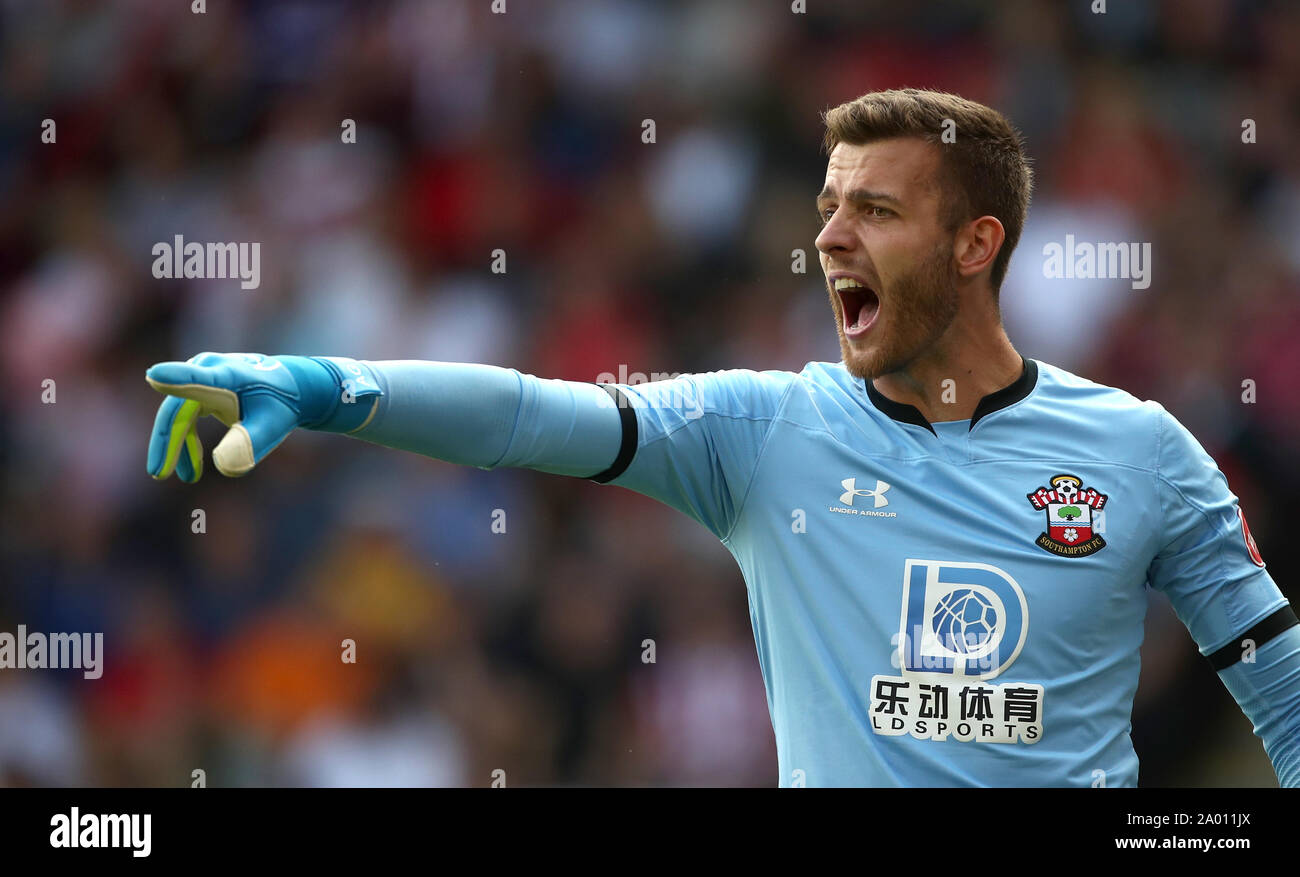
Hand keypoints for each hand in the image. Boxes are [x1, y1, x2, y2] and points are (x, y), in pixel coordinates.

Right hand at [145, 352, 313, 479]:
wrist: (291, 387)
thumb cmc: (281, 405)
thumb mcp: (271, 426)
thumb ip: (248, 443)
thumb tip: (223, 468)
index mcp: (228, 375)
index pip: (198, 378)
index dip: (175, 378)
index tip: (154, 375)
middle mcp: (209, 370)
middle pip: (177, 409)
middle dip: (167, 443)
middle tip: (158, 474)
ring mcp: (201, 377)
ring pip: (178, 416)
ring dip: (178, 448)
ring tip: (187, 479)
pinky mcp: (200, 388)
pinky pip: (186, 418)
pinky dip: (188, 444)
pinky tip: (192, 470)